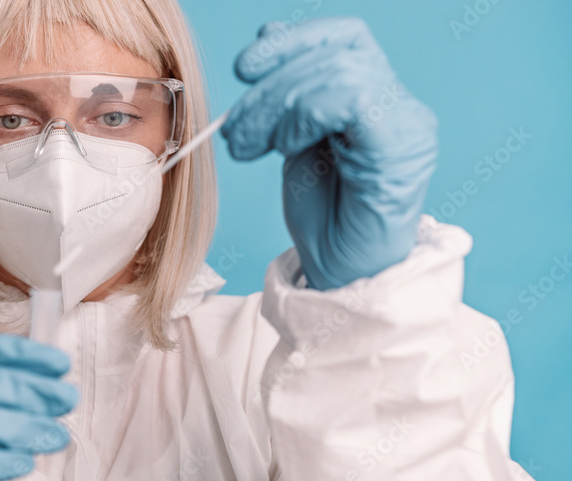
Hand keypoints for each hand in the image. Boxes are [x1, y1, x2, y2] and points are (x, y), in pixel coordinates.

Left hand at [221, 17, 437, 289]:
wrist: (343, 276)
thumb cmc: (324, 219)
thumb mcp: (295, 143)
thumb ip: (290, 97)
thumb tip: (266, 39)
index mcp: (375, 100)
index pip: (342, 39)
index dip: (291, 41)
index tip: (244, 67)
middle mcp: (399, 106)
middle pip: (334, 53)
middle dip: (270, 85)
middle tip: (236, 129)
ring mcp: (407, 125)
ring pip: (338, 72)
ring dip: (276, 105)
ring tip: (248, 146)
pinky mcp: (403, 148)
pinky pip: (353, 99)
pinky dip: (305, 114)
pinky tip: (284, 145)